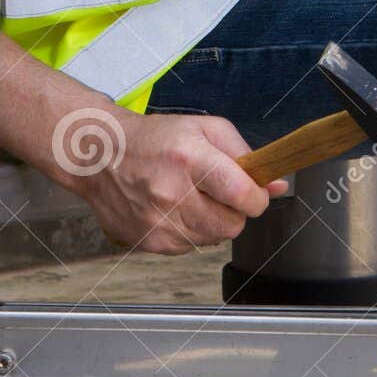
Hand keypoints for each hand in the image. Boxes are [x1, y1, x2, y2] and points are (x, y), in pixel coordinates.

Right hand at [74, 108, 287, 253]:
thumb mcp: (204, 129)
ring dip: (212, 222)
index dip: (257, 197)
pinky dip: (190, 231)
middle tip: (219, 193)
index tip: (254, 193)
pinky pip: (191, 247)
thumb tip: (276, 185)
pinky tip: (173, 210)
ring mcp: (158, 223)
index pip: (241, 193)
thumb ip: (245, 155)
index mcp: (188, 158)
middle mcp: (171, 193)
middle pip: (232, 224)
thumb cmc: (154, 139)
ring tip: (191, 198)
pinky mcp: (150, 242)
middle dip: (235, 211)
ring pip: (214, 238)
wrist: (99, 156)